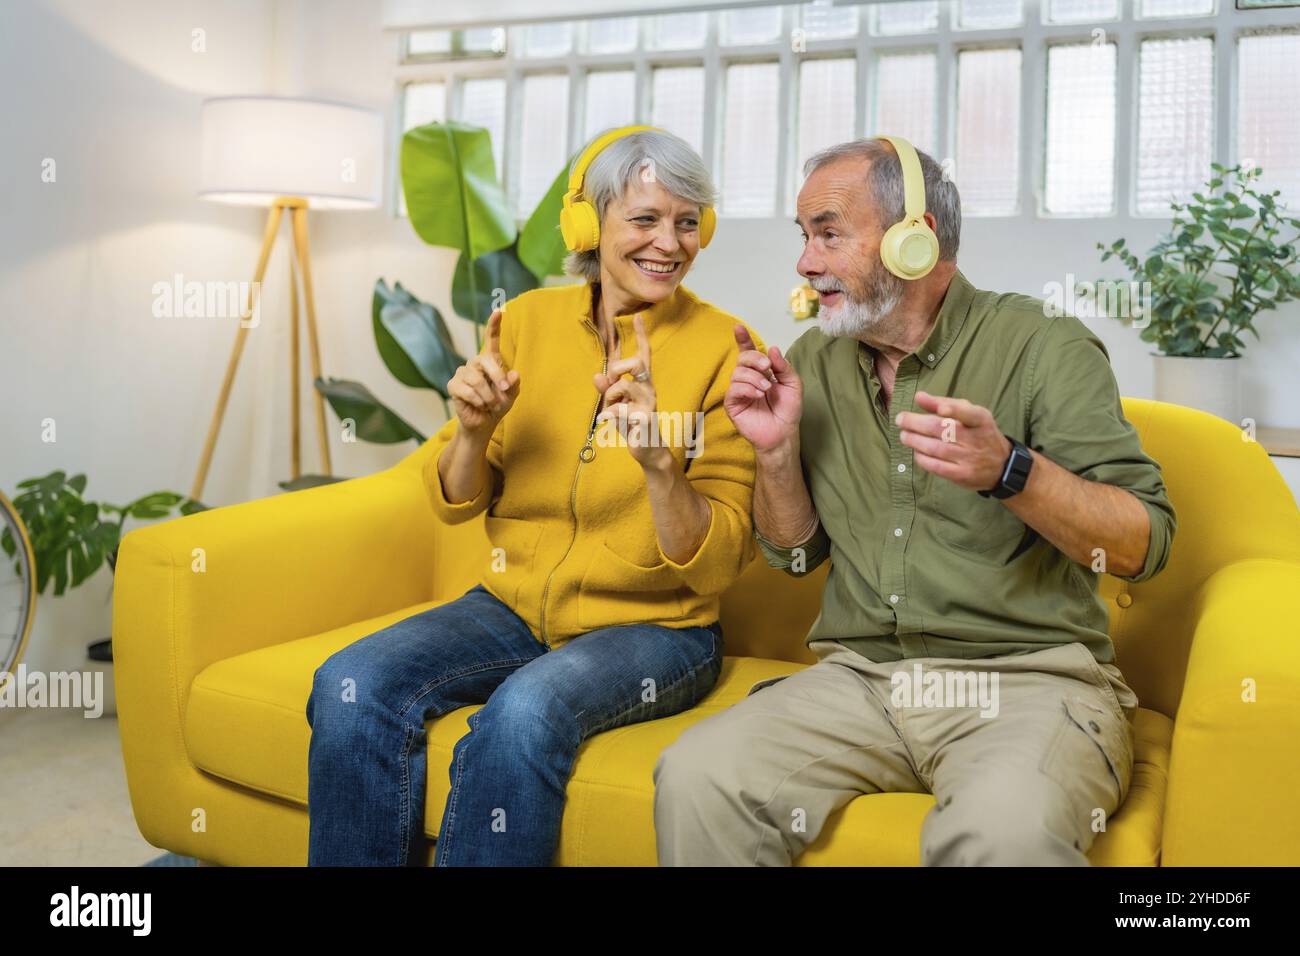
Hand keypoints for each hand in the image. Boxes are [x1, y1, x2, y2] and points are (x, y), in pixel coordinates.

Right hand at [448, 310, 519, 439]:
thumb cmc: (498, 405)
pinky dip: (477, 401)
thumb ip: (514, 385)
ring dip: (488, 396)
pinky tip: (478, 405)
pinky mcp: (453, 385)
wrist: (483, 422)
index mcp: (490, 361)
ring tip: (490, 404)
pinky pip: (467, 391)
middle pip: (485, 360)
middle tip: (504, 392)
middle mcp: (475, 363)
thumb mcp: (511, 396)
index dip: (494, 325)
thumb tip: (514, 374)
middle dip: (497, 377)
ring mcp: (462, 373)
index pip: (491, 339)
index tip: (499, 311)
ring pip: (477, 379)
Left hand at [594, 315, 667, 468]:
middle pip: (636, 363)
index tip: (639, 317)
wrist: (647, 450)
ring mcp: (649, 404)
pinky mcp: (644, 419)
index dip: (642, 336)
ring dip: (611, 396)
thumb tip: (597, 375)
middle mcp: (649, 389)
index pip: (645, 355)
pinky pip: (619, 409)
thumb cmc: (632, 424)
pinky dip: (609, 415)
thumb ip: (607, 389)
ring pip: (623, 386)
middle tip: (611, 382)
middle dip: (618, 368)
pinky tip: (609, 422)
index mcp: (644, 383)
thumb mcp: (616, 404)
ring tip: (611, 409)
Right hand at [724, 324, 801, 454]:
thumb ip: (783, 366)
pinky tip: (758, 395)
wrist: (783, 433)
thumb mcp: (793, 384)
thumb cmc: (788, 410)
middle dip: (754, 358)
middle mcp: (747, 379)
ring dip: (754, 378)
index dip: (743, 339)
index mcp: (760, 372)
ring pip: (737, 373)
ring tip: (766, 389)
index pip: (748, 352)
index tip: (738, 327)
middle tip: (767, 367)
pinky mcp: (733, 404)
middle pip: (742, 358)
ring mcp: (739, 391)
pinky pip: (733, 390)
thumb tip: (772, 349)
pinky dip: (747, 389)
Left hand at [895, 391, 1011, 491]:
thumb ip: (945, 403)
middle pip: (943, 430)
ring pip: (936, 448)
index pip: (969, 413)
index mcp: (980, 420)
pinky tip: (916, 452)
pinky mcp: (962, 475)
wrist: (1001, 466)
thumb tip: (919, 397)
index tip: (940, 409)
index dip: (955, 410)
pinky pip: (936, 466)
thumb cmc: (979, 433)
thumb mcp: (970, 413)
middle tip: (901, 419)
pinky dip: (922, 458)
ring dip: (915, 441)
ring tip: (904, 435)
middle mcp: (976, 439)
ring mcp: (969, 459)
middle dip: (917, 423)